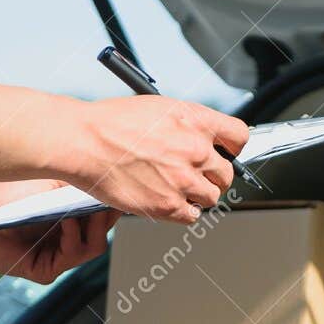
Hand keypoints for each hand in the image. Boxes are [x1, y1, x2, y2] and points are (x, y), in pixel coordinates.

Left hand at [0, 181, 116, 283]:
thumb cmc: (4, 199)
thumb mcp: (47, 182)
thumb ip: (75, 182)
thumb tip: (105, 171)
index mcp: (71, 223)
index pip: (103, 217)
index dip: (114, 204)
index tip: (121, 187)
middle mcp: (67, 242)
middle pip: (103, 231)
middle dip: (108, 214)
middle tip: (110, 196)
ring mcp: (58, 259)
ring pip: (94, 246)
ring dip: (94, 225)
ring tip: (89, 206)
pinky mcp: (45, 271)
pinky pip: (71, 255)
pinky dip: (72, 235)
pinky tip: (67, 219)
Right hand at [69, 96, 248, 222]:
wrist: (84, 141)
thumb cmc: (110, 122)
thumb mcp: (158, 107)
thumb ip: (187, 124)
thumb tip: (201, 138)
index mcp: (195, 120)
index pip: (239, 136)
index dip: (233, 148)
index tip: (226, 152)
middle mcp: (195, 149)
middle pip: (227, 173)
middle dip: (212, 176)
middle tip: (193, 175)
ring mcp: (183, 179)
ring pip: (212, 197)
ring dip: (197, 195)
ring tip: (175, 187)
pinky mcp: (168, 204)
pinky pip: (192, 216)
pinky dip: (183, 211)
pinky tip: (167, 200)